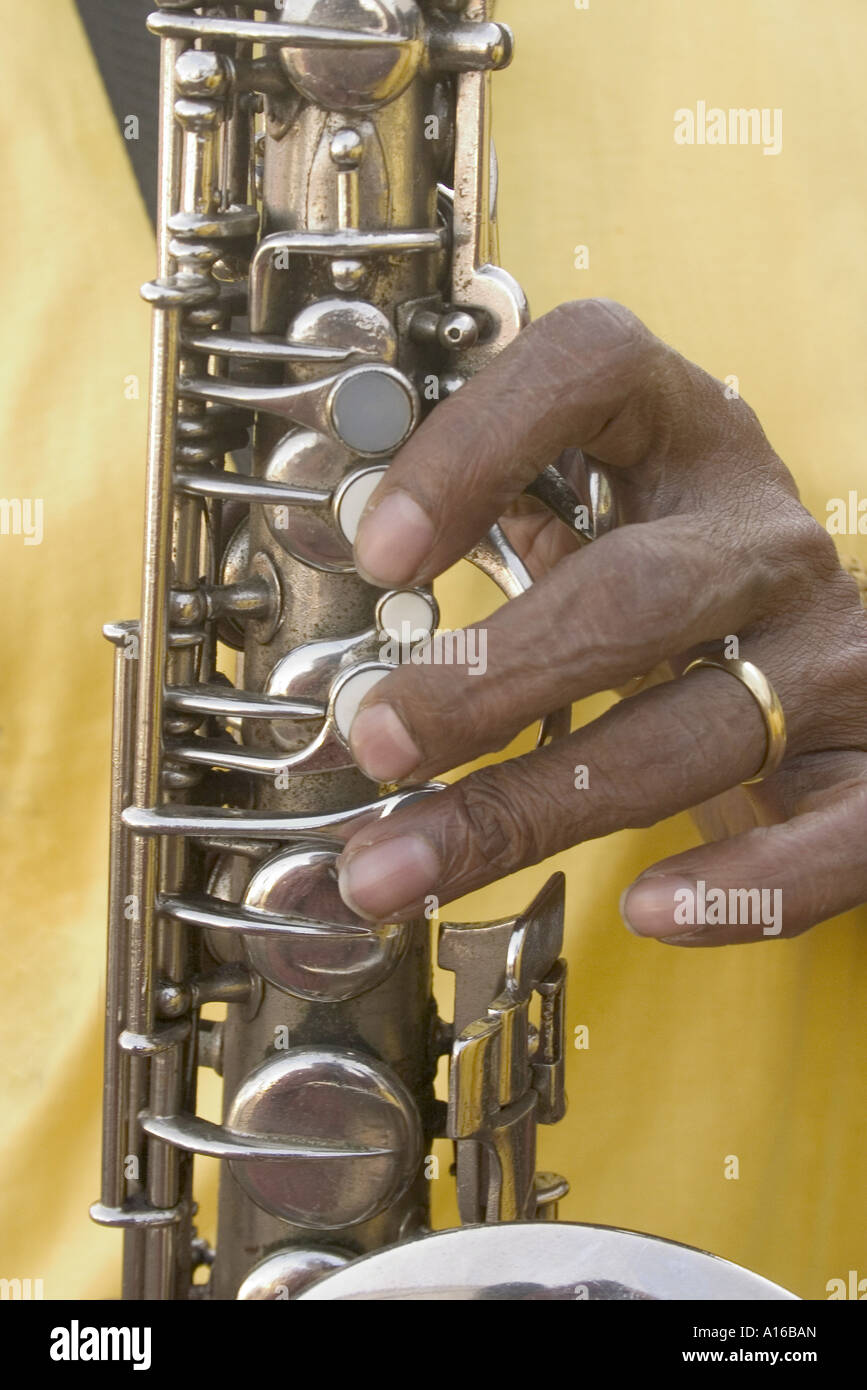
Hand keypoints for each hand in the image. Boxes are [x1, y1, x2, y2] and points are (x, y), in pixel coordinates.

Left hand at [336, 300, 866, 945]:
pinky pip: (835, 836)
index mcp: (685, 442)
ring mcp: (832, 654)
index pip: (591, 374)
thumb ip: (504, 522)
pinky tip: (649, 912)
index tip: (380, 550)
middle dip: (490, 676)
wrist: (832, 658)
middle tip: (375, 740)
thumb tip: (352, 562)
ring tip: (403, 865)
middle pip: (635, 590)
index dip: (477, 444)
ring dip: (534, 807)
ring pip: (696, 729)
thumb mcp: (601, 520)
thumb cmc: (683, 591)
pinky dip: (744, 888)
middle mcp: (764, 538)